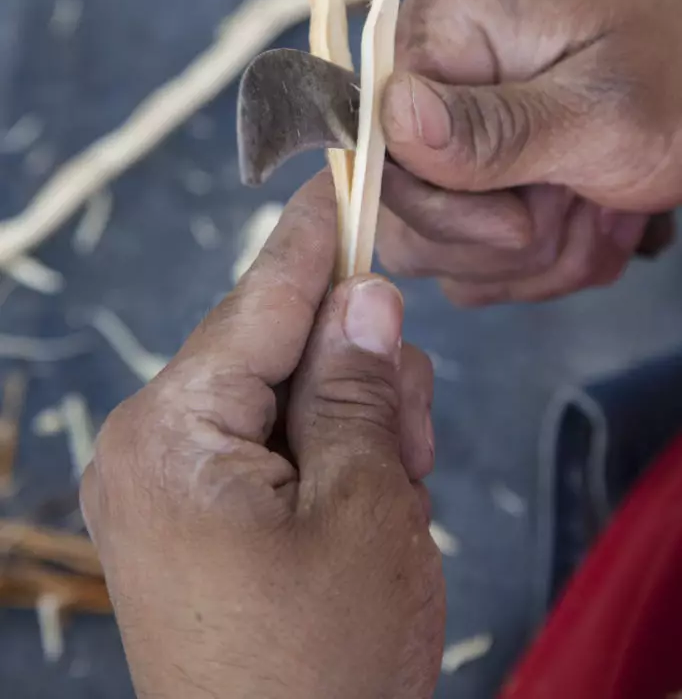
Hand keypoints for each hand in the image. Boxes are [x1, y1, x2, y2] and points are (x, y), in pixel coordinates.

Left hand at [81, 175, 444, 698]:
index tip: (337, 178)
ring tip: (388, 501)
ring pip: (281, 395)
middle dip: (353, 373)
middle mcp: (148, 444)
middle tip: (405, 442)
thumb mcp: (365, 508)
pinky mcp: (188, 513)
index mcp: (173, 431)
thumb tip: (364, 299)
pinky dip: (326, 458)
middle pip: (273, 347)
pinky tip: (361, 512)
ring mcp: (162, 483)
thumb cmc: (318, 667)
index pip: (256, 301)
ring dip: (352, 426)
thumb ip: (361, 388)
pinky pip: (268, 443)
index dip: (311, 239)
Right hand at [378, 0, 680, 305]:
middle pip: (401, 210)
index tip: (527, 216)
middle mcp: (426, 78)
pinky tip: (588, 223)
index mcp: (442, 27)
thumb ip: (494, 128)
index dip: (447, 203)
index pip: (379, 148)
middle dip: (505, 237)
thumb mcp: (603, 111)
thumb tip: (392, 118)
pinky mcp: (467, 182)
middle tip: (583, 203)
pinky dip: (538, 265)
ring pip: (435, 248)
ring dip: (533, 257)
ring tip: (599, 211)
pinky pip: (468, 260)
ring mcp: (444, 137)